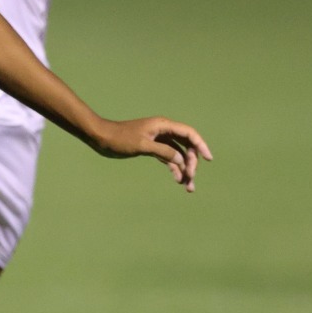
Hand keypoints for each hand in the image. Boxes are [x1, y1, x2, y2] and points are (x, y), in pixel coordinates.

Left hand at [90, 116, 211, 191]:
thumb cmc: (120, 139)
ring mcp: (159, 139)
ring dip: (184, 169)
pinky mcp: (153, 147)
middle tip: (191, 179)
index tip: (209, 159)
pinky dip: (174, 168)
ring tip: (188, 187)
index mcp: (163, 125)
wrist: (102, 138)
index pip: (189, 134)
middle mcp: (164, 131)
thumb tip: (182, 160)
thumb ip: (163, 151)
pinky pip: (169, 158)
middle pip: (186, 146)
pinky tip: (177, 180)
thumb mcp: (142, 145)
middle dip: (192, 163)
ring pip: (178, 154)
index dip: (201, 145)